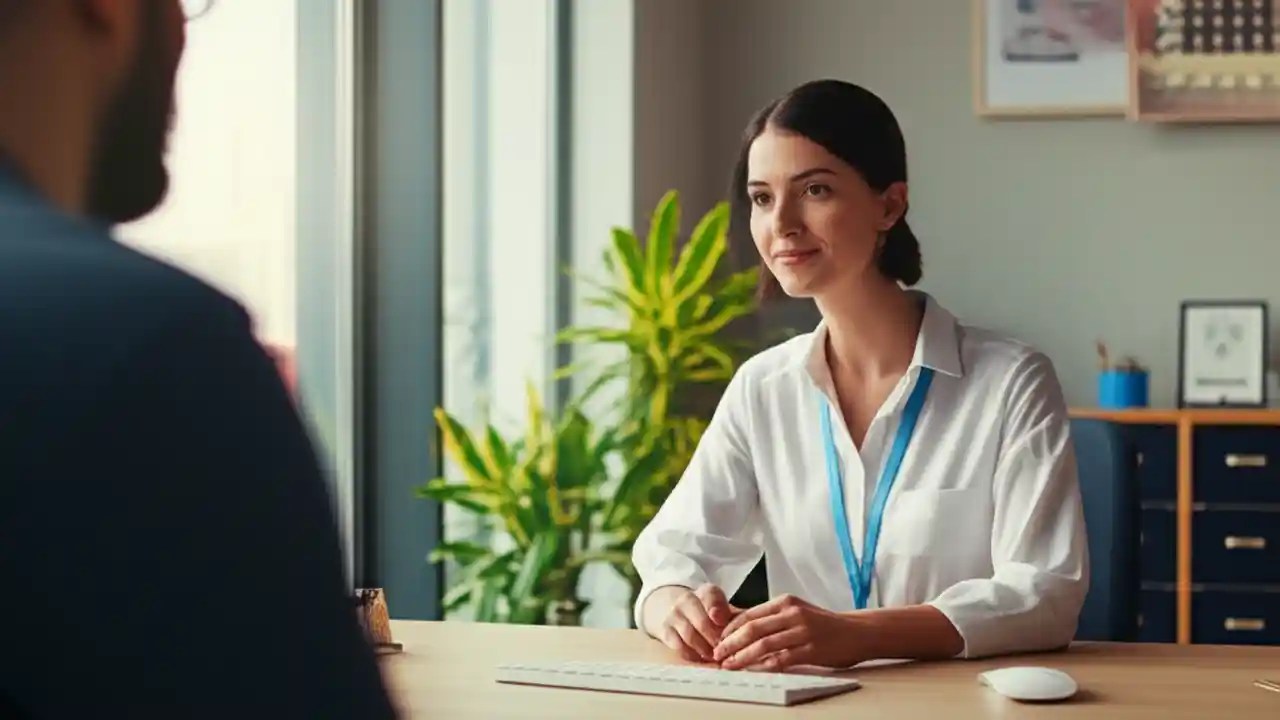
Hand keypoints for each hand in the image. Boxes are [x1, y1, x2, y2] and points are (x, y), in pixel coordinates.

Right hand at [647, 584, 739, 662]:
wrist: (675, 609)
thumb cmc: (708, 613)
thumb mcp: (722, 608)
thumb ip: (736, 617)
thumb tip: (751, 629)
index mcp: (706, 592)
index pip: (711, 595)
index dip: (716, 608)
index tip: (721, 621)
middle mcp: (687, 600)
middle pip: (701, 621)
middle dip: (715, 639)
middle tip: (726, 651)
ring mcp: (674, 616)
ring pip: (690, 636)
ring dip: (705, 650)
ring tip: (717, 658)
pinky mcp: (665, 631)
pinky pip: (680, 648)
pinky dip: (694, 657)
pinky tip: (704, 661)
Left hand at [713, 594, 866, 670]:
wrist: (857, 632)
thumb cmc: (822, 624)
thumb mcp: (795, 612)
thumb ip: (771, 618)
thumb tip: (738, 624)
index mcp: (784, 602)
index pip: (748, 615)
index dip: (729, 629)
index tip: (717, 641)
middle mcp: (792, 613)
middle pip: (752, 628)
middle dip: (730, 643)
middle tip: (717, 655)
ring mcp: (802, 631)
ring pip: (764, 644)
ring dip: (742, 657)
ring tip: (729, 665)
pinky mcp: (812, 649)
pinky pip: (782, 659)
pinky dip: (765, 666)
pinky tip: (754, 671)